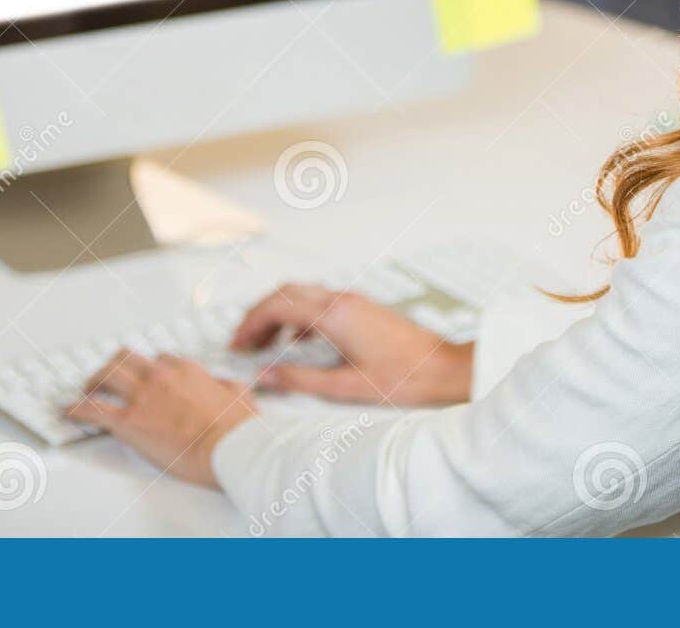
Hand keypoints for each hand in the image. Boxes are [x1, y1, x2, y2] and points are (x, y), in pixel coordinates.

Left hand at [66, 349, 257, 487]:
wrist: (230, 447)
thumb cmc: (237, 427)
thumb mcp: (239, 395)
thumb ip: (225, 385)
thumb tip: (222, 384)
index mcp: (187, 370)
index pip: (161, 360)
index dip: (151, 369)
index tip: (147, 378)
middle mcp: (161, 377)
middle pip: (126, 358)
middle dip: (115, 365)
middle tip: (107, 376)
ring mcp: (143, 397)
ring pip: (106, 374)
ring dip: (94, 381)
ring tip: (88, 390)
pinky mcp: (129, 422)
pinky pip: (94, 409)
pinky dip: (78, 409)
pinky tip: (70, 412)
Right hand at [231, 283, 472, 405]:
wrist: (443, 368)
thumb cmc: (403, 378)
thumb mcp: (345, 387)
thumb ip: (300, 380)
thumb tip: (264, 376)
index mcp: (335, 315)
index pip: (277, 306)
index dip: (250, 324)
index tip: (236, 346)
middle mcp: (342, 300)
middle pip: (285, 292)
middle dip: (258, 314)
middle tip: (244, 342)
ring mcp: (353, 301)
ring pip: (302, 294)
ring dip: (278, 313)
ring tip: (266, 344)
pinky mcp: (361, 308)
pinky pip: (319, 302)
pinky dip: (299, 315)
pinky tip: (298, 342)